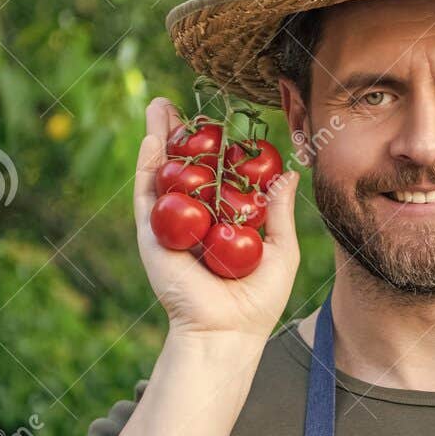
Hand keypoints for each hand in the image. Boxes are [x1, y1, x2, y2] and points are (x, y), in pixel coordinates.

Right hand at [135, 96, 300, 341]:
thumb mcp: (278, 249)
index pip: (215, 175)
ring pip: (162, 175)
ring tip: (158, 107)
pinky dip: (147, 168)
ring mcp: (170, 228)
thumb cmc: (256, 300)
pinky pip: (147, 198)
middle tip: (177, 104)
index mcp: (221, 222)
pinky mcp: (152, 238)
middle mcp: (193, 221)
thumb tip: (286, 174)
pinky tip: (151, 140)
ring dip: (157, 139)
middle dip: (178, 135)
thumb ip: (277, 211)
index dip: (214, 148)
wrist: (227, 331)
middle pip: (183, 168)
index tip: (217, 121)